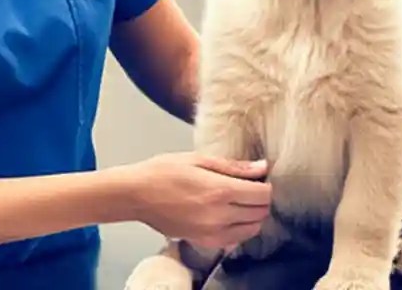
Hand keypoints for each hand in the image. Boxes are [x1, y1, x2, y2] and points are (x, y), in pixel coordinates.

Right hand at [124, 152, 272, 249]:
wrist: (136, 195)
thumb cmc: (163, 171)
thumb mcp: (198, 160)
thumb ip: (233, 167)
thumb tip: (261, 167)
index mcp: (220, 191)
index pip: (262, 194)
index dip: (265, 185)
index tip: (258, 178)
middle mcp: (220, 215)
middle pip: (260, 213)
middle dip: (261, 200)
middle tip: (250, 188)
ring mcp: (212, 232)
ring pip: (252, 229)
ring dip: (253, 216)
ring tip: (241, 202)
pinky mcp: (204, 242)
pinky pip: (235, 240)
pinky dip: (240, 229)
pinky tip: (229, 216)